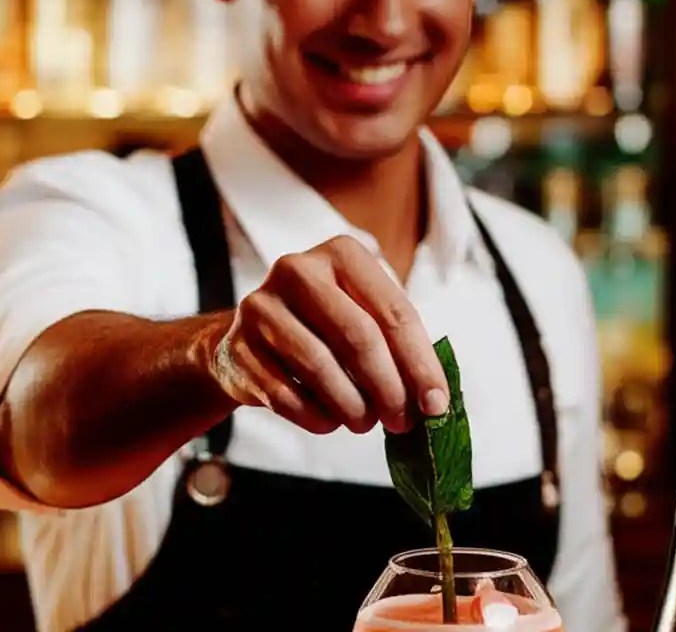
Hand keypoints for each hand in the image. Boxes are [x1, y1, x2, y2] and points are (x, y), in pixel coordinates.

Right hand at [210, 235, 450, 434]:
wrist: (246, 340)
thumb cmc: (322, 327)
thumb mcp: (362, 315)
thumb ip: (397, 345)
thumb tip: (435, 400)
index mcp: (341, 253)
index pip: (393, 311)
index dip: (420, 364)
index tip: (436, 405)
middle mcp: (298, 269)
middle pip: (359, 336)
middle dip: (389, 388)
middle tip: (402, 421)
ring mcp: (261, 306)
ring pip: (320, 367)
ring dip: (353, 406)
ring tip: (366, 422)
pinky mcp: (238, 347)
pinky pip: (285, 394)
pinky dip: (316, 417)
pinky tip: (330, 421)